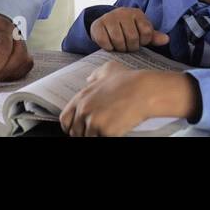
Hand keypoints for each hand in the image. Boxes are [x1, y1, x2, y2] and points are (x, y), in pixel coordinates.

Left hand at [59, 64, 198, 136]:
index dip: (71, 125)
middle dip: (85, 133)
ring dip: (97, 135)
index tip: (78, 128)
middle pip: (76, 132)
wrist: (144, 90)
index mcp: (81, 98)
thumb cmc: (129, 80)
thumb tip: (89, 78)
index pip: (65, 119)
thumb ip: (95, 75)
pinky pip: (103, 139)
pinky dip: (109, 136)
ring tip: (108, 128)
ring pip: (89, 138)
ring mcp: (94, 122)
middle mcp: (84, 110)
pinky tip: (116, 130)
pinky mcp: (106, 132)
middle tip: (97, 129)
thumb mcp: (108, 69)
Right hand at [90, 7, 169, 51]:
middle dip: (131, 47)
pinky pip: (105, 42)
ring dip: (120, 48)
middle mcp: (123, 12)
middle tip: (128, 46)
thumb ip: (153, 36)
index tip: (139, 41)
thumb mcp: (141, 31)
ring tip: (120, 46)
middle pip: (132, 38)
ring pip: (119, 41)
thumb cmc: (127, 29)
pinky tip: (110, 45)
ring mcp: (109, 17)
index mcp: (137, 13)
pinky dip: (108, 47)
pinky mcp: (97, 25)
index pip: (147, 32)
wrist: (105, 24)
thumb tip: (166, 40)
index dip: (143, 42)